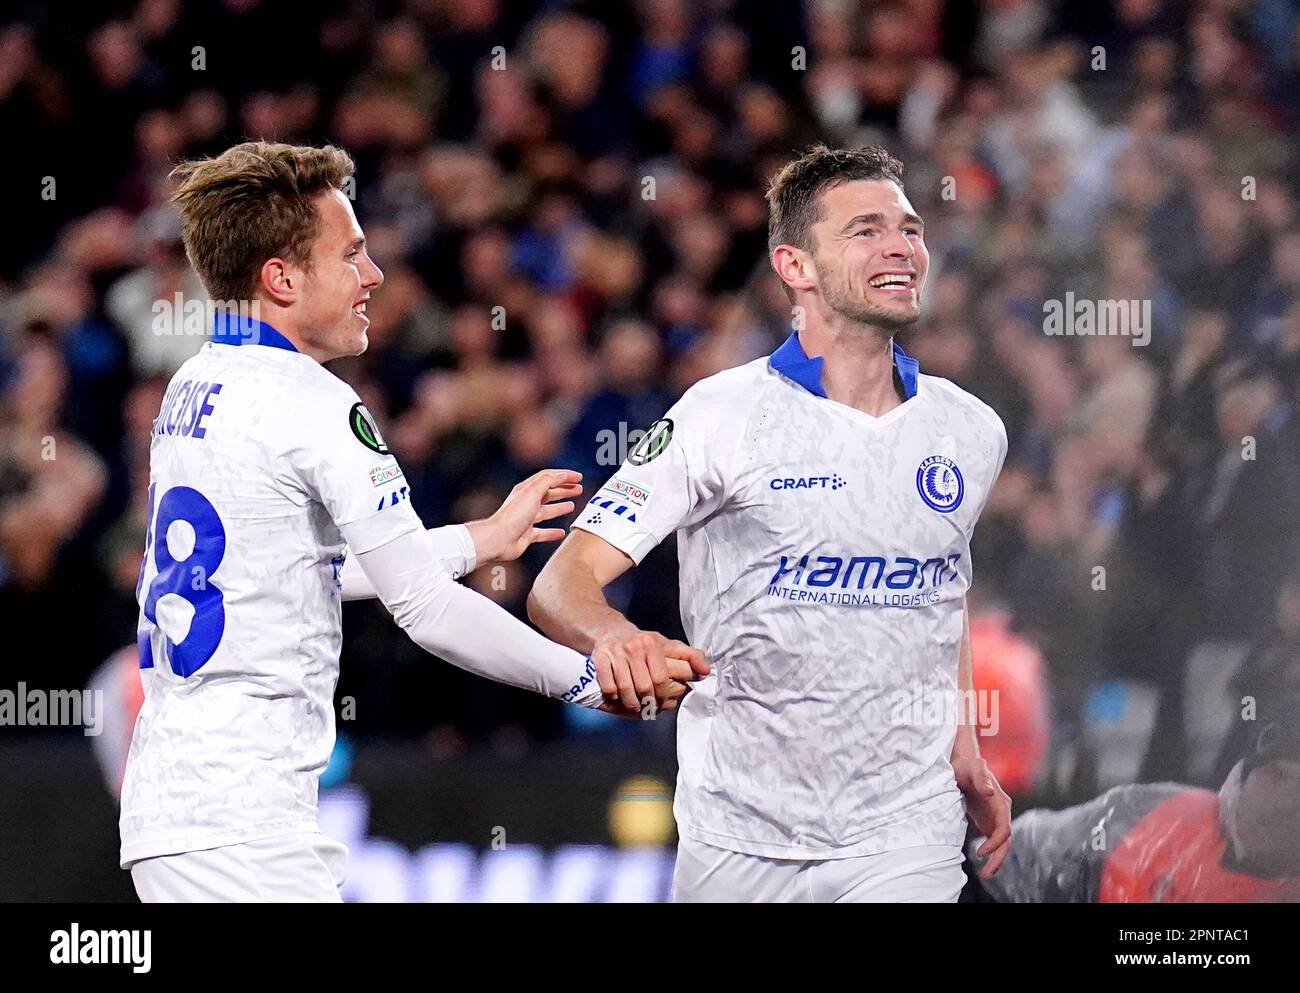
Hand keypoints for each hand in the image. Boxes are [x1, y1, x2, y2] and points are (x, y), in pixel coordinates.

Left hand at [468, 469, 582, 564]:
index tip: (578, 477)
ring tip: (572, 505)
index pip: (548, 477)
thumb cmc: (513, 515)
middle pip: (548, 493)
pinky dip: (553, 532)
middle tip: (579, 489)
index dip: (564, 476)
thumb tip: (562, 475)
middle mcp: (526, 503)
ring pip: (547, 511)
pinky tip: (562, 533)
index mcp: (526, 490)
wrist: (498, 539)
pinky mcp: (527, 534)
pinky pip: (543, 532)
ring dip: (560, 507)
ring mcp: (527, 519)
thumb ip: (548, 481)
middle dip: (564, 490)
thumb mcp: (532, 492)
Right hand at [591, 629, 709, 717]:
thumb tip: (706, 671)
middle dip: (651, 701)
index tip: (671, 696)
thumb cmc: (645, 644)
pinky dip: (614, 697)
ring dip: (633, 703)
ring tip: (639, 706)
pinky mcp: (600, 658)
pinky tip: (620, 697)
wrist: (611, 631)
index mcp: (653, 643)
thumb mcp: (669, 646)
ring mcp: (616, 653)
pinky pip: (608, 686)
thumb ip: (690, 657)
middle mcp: (634, 647)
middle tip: (654, 705)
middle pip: (645, 687)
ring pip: (626, 689)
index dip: (669, 692)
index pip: (664, 677)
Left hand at [953, 755, 1010, 878]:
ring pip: (1001, 844)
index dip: (995, 842)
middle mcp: (1001, 812)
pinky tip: (982, 864)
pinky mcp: (987, 821)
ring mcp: (995, 818)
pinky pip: (992, 841)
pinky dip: (990, 853)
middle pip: (1005, 840)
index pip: (1004, 828)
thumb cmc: (967, 765)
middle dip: (998, 859)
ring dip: (995, 860)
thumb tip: (990, 792)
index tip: (981, 852)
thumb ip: (981, 777)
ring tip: (986, 875)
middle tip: (986, 874)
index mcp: (1001, 802)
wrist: (962, 764)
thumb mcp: (972, 768)